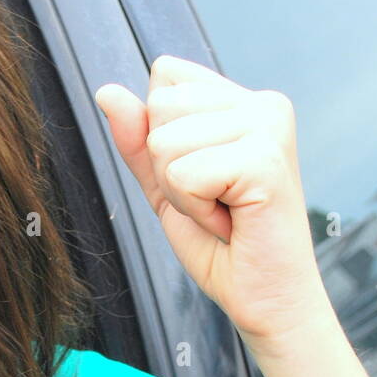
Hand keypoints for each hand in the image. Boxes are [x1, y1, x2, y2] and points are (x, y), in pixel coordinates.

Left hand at [94, 55, 332, 345]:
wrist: (264, 299)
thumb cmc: (223, 246)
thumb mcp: (168, 185)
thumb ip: (138, 140)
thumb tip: (107, 92)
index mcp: (245, 100)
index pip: (165, 77)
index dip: (164, 138)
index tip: (206, 179)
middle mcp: (264, 104)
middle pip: (159, 107)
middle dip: (169, 169)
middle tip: (216, 203)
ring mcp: (269, 128)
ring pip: (165, 142)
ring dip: (183, 194)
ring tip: (224, 213)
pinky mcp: (265, 161)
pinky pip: (184, 174)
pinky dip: (196, 210)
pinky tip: (232, 222)